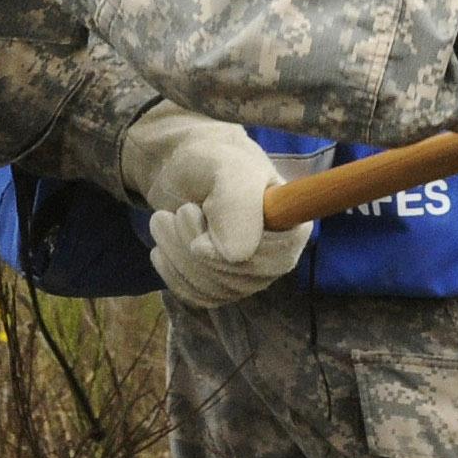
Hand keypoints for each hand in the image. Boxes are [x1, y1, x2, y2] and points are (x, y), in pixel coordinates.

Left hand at [119, 105, 311, 307]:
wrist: (184, 173)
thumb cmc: (211, 162)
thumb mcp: (226, 168)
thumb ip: (237, 203)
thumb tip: (238, 255)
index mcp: (293, 227)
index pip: (272, 260)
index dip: (233, 251)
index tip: (195, 223)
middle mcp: (277, 258)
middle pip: (236, 278)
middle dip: (193, 244)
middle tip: (180, 210)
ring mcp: (249, 278)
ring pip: (210, 289)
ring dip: (176, 252)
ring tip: (166, 218)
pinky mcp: (221, 289)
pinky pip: (194, 295)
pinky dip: (171, 269)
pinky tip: (165, 243)